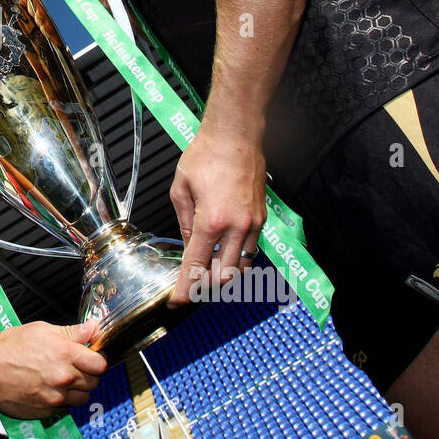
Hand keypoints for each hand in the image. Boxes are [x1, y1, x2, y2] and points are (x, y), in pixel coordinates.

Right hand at [0, 320, 106, 418]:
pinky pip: (66, 407)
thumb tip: (91, 328)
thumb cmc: (8, 347)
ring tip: (63, 379)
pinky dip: (62, 399)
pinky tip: (49, 388)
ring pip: (83, 397)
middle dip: (89, 374)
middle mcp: (63, 377)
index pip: (100, 363)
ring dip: (78, 389)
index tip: (92, 357)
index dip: (98, 359)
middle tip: (76, 367)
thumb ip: (70, 332)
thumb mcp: (41, 330)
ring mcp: (56, 396)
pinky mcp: (47, 410)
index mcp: (65, 353)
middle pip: (95, 381)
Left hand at [167, 128, 265, 305]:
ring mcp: (253, 224)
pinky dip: (237, 259)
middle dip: (206, 288)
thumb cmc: (206, 156)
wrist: (237, 136)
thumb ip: (184, 220)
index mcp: (211, 221)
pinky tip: (223, 256)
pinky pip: (251, 250)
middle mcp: (236, 228)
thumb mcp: (181, 189)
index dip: (186, 289)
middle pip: (223, 276)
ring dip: (223, 276)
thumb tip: (188, 242)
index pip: (196, 266)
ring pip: (241, 267)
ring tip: (206, 276)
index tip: (177, 302)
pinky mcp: (261, 218)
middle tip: (191, 289)